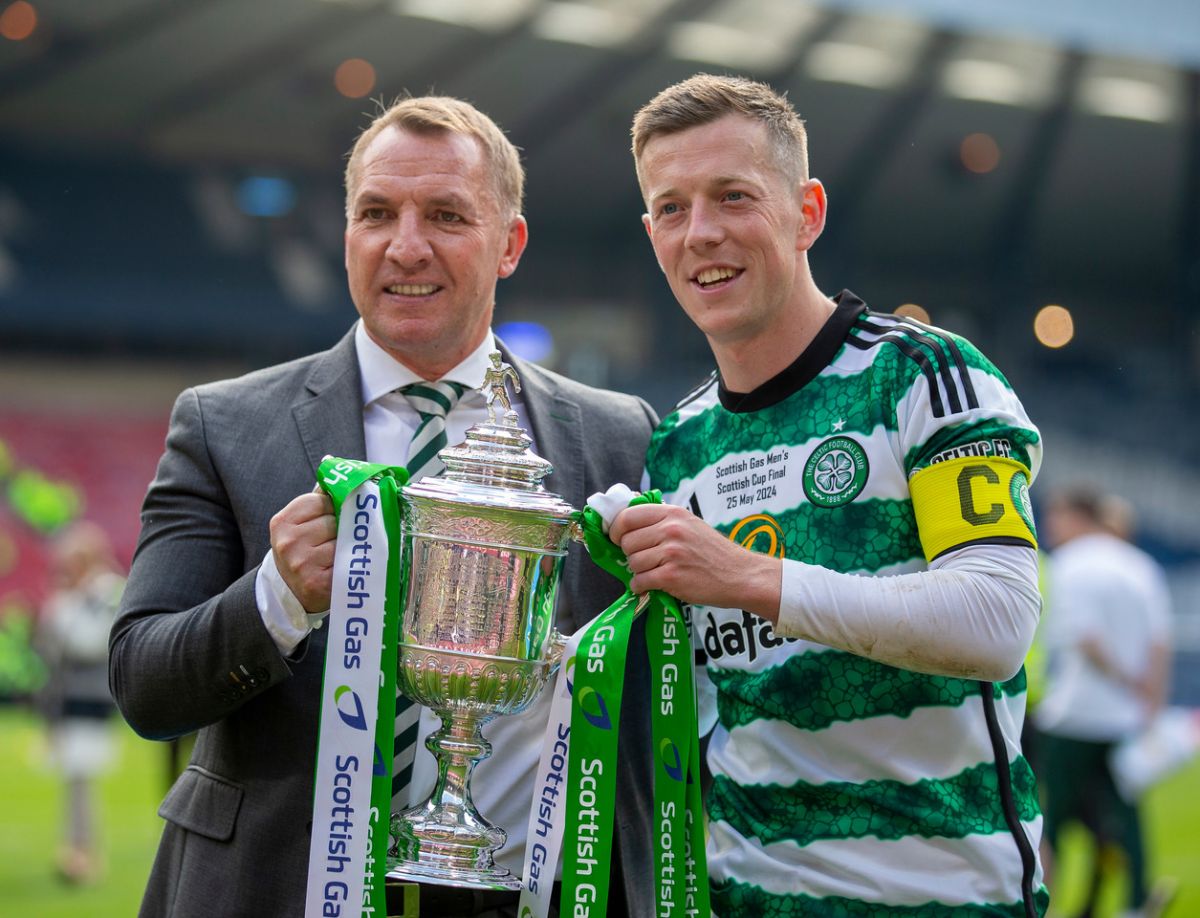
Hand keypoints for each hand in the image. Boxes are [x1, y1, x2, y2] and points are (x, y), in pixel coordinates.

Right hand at [269, 491, 336, 612]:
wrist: (290, 591)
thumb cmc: (302, 549)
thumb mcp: (300, 523)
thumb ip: (317, 496)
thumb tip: (331, 461)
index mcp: (282, 522)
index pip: (322, 501)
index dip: (332, 509)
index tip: (330, 518)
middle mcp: (288, 542)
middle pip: (333, 521)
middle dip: (339, 528)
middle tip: (331, 541)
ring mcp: (302, 563)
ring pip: (342, 541)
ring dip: (345, 547)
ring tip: (335, 555)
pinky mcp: (318, 582)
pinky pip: (346, 562)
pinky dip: (348, 564)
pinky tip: (339, 568)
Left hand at [607, 503, 780, 618]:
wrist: (740, 574)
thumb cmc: (713, 551)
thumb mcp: (689, 524)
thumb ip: (662, 521)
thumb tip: (626, 522)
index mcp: (672, 514)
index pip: (628, 516)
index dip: (615, 529)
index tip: (616, 538)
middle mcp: (670, 530)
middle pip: (627, 541)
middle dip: (630, 553)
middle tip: (645, 559)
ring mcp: (671, 553)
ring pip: (632, 562)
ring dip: (638, 571)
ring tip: (655, 572)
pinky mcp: (672, 577)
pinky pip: (640, 581)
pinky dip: (641, 586)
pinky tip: (653, 585)